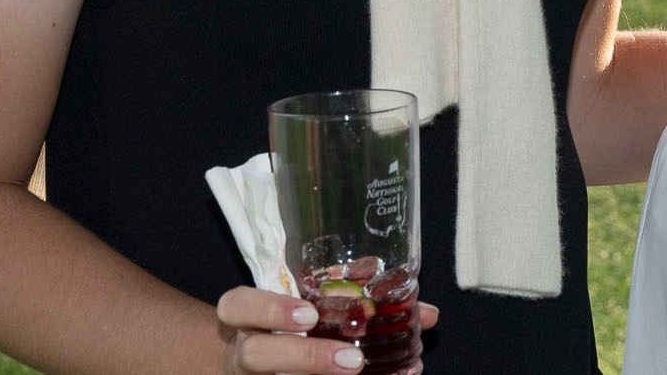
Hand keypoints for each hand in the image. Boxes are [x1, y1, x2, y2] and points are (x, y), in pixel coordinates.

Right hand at [217, 286, 436, 374]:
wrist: (249, 360)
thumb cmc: (289, 324)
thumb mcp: (311, 302)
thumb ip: (360, 299)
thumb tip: (427, 314)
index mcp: (249, 315)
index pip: (239, 304)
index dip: (270, 310)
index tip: (309, 316)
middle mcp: (247, 348)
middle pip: (256, 355)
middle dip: (304, 357)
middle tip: (350, 361)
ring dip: (313, 374)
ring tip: (356, 373)